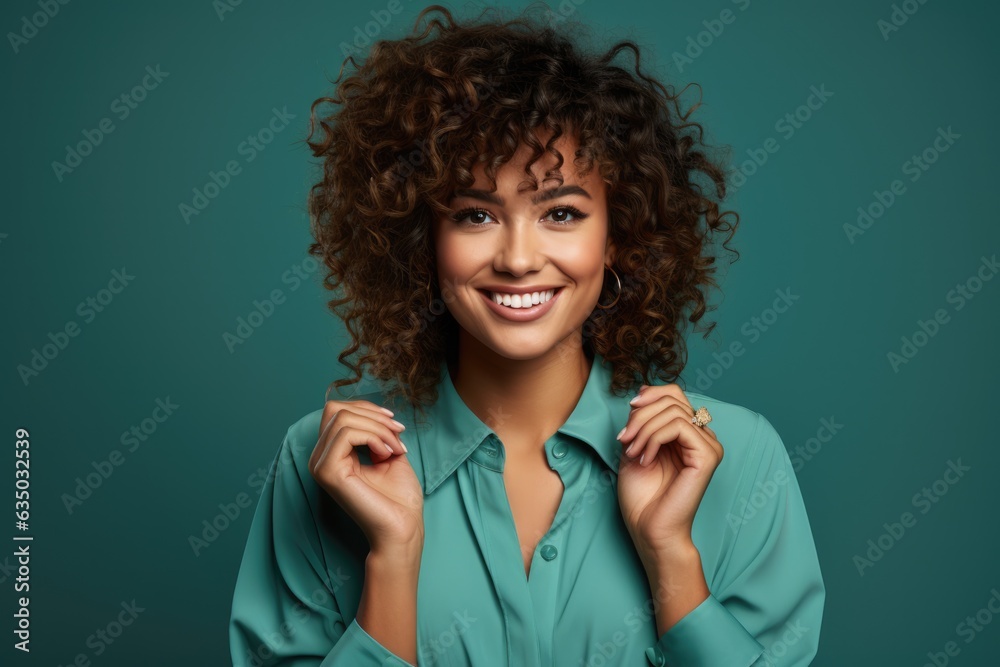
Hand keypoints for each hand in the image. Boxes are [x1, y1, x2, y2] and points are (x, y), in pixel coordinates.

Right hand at [309, 400, 423, 554]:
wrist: (403, 527)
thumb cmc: (399, 498)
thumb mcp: (388, 453)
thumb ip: (376, 431)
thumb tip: (375, 413)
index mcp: (331, 454)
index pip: (336, 410)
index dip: (367, 409)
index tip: (395, 423)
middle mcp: (319, 458)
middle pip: (336, 409)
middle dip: (374, 416)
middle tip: (398, 434)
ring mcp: (320, 465)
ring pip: (342, 418)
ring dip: (378, 428)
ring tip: (395, 448)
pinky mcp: (327, 471)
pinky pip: (346, 433)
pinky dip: (373, 436)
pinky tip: (386, 453)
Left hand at [616, 384, 722, 568]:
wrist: (649, 531)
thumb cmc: (642, 497)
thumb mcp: (635, 447)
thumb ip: (642, 420)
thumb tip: (644, 391)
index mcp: (687, 434)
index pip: (674, 394)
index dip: (650, 395)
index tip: (629, 409)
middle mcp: (702, 437)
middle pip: (672, 399)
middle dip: (640, 415)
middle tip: (624, 440)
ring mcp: (708, 446)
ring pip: (673, 411)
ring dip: (643, 429)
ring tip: (632, 452)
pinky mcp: (708, 456)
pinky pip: (679, 426)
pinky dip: (654, 438)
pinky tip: (645, 458)